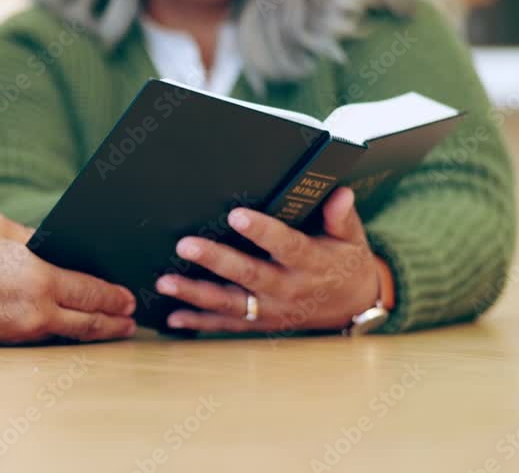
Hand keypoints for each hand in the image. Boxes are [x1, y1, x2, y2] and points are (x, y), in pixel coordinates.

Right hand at [0, 211, 136, 344]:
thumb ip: (36, 237)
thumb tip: (60, 247)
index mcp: (38, 277)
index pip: (93, 291)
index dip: (115, 297)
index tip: (129, 299)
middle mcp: (36, 310)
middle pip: (89, 322)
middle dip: (115, 321)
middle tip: (131, 318)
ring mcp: (23, 331)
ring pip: (70, 334)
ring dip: (94, 331)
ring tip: (112, 327)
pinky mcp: (9, 341)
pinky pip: (47, 337)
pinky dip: (66, 332)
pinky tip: (73, 325)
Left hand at [157, 188, 380, 333]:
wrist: (352, 308)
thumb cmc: (346, 264)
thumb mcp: (351, 238)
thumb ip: (341, 217)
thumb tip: (340, 193)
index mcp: (311, 263)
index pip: (287, 246)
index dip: (263, 231)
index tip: (237, 214)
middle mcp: (288, 289)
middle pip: (249, 275)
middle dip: (216, 260)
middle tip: (186, 245)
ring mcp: (272, 309)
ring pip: (230, 303)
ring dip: (196, 293)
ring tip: (167, 282)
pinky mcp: (260, 323)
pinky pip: (227, 325)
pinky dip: (199, 322)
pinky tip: (173, 317)